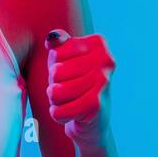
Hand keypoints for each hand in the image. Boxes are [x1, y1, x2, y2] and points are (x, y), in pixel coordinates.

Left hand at [45, 28, 115, 146]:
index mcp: (98, 44)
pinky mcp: (96, 105)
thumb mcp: (63, 58)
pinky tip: (70, 114)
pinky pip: (59, 111)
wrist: (93, 118)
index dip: (53, 67)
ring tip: (68, 101)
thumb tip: (52, 38)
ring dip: (55, 101)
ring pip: (55, 93)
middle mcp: (105, 60)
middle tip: (67, 90)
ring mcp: (103, 82)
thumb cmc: (74, 82)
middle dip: (54, 85)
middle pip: (55, 73)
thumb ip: (58, 43)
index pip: (56, 54)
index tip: (67, 73)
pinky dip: (59, 115)